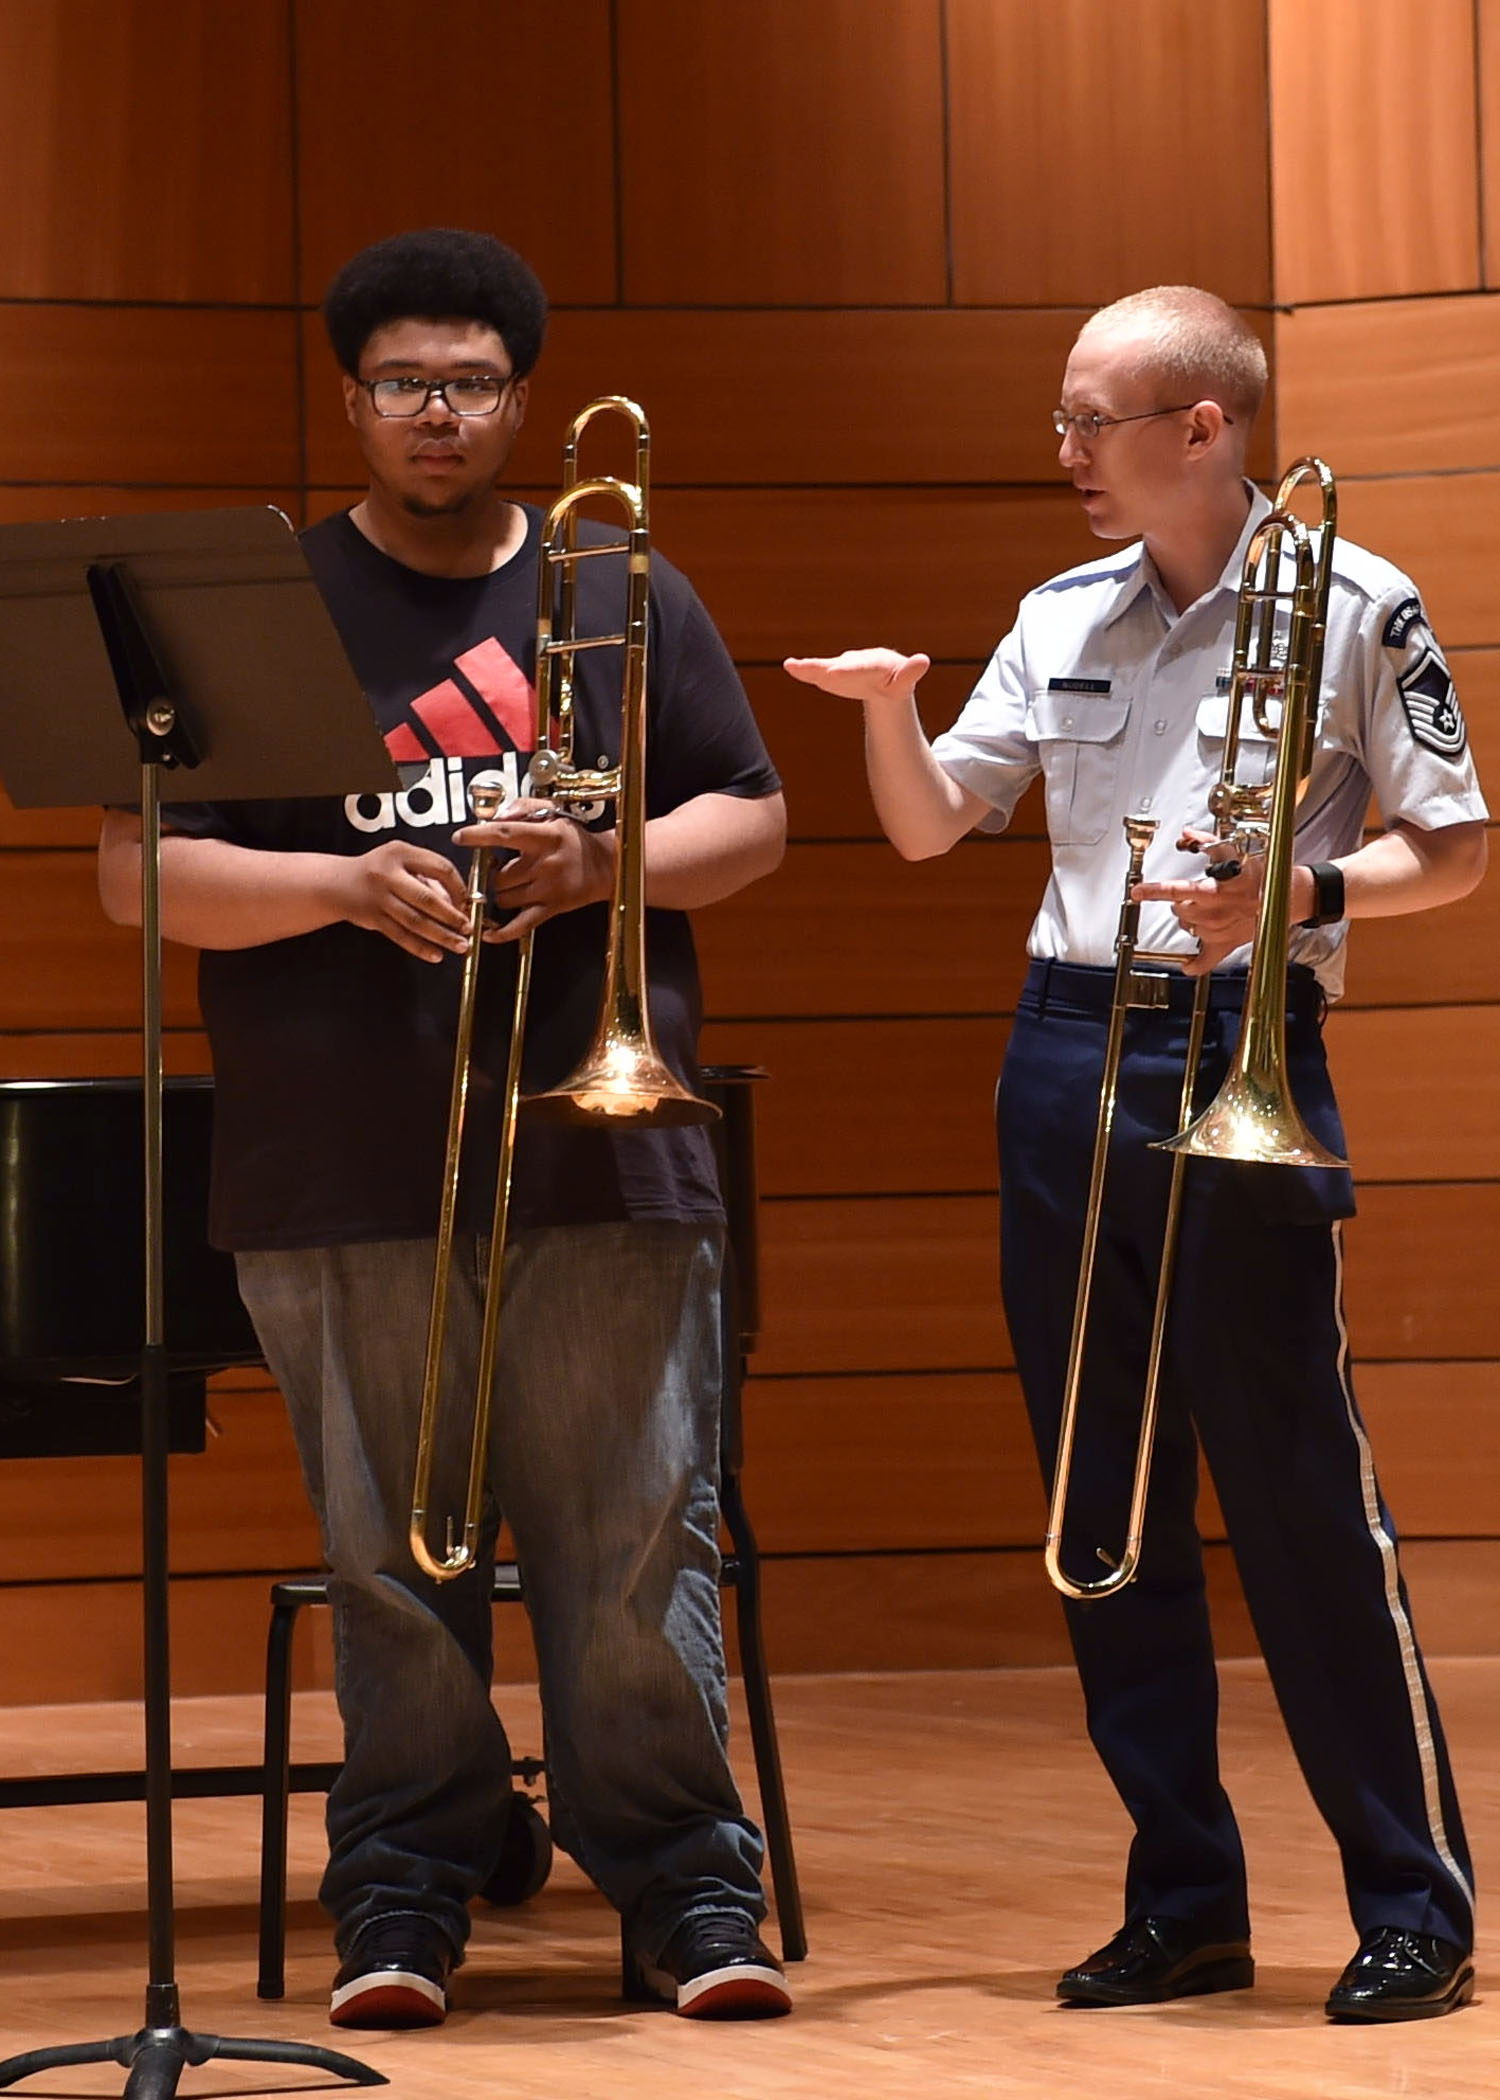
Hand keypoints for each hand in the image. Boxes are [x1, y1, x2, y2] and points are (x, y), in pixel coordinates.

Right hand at [340, 841, 470, 962]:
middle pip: (427, 898)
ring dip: (441, 936)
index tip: (468, 902)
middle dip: (452, 916)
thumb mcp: (402, 860)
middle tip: (468, 928)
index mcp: (401, 852)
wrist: (338, 883)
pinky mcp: (372, 917)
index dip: (459, 887)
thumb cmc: (378, 870)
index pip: (440, 867)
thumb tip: (457, 903)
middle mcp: (388, 874)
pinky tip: (435, 954)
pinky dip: (420, 947)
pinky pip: (401, 935)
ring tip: (459, 945)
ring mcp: (379, 897)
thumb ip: (428, 877)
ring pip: (415, 921)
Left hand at [455, 797, 614, 940]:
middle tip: (491, 866)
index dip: (480, 836)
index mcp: (546, 837)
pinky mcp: (551, 909)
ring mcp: (548, 890)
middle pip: (500, 875)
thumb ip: (524, 807)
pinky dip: (502, 932)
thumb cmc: (575, 838)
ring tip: (502, 883)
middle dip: (489, 873)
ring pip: (504, 898)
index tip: (460, 837)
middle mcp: (546, 864)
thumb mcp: (554, 812)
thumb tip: (497, 816)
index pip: (506, 834)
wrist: (605, 865)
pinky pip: (521, 925)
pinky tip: (487, 933)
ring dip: (496, 893)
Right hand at [782, 648, 930, 704]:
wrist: (879, 675)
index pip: (863, 666)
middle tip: (818, 672)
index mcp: (876, 663)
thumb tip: (923, 660)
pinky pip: (817, 671)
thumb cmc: (894, 680)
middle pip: (842, 666)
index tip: (834, 672)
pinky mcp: (830, 673)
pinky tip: (789, 665)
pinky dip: (804, 669)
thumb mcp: (903, 681)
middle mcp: (856, 661)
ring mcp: (842, 666)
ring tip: (794, 666)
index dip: (848, 669)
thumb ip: (910, 672)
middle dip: (829, 668)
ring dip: (811, 668)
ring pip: (826, 667)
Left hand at [1133, 829, 1265, 977]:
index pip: (1175, 890)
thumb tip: (1187, 835)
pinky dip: (1194, 964)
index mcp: (1213, 892)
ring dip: (1191, 918)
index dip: (1153, 890)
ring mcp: (1218, 933)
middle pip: (1179, 909)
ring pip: (1187, 927)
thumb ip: (1206, 843)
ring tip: (1208, 908)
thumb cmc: (1261, 875)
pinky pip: (1204, 962)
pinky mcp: (1226, 945)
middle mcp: (1212, 914)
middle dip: (1183, 901)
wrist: (1286, 897)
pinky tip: (1187, 965)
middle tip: (1198, 893)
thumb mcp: (1234, 852)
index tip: (1137, 891)